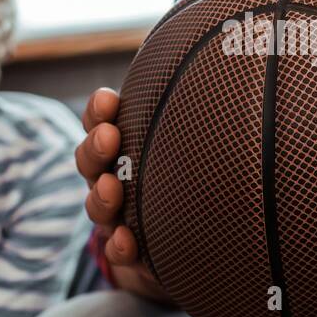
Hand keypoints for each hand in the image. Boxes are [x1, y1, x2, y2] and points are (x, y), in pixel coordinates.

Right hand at [75, 87, 173, 305]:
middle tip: (109, 136)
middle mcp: (112, 178)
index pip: (101, 122)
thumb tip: (226, 64)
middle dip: (96, 147)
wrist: (188, 243)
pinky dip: (119, 246)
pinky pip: (117, 251)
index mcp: (123, 147)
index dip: (99, 110)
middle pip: (90, 159)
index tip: (109, 99)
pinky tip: (127, 241)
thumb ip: (194, 113)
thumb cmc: (186, 177)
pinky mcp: (130, 251)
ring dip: (101, 195)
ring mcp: (117, 216)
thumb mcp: (188, 143)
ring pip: (96, 204)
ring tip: (112, 187)